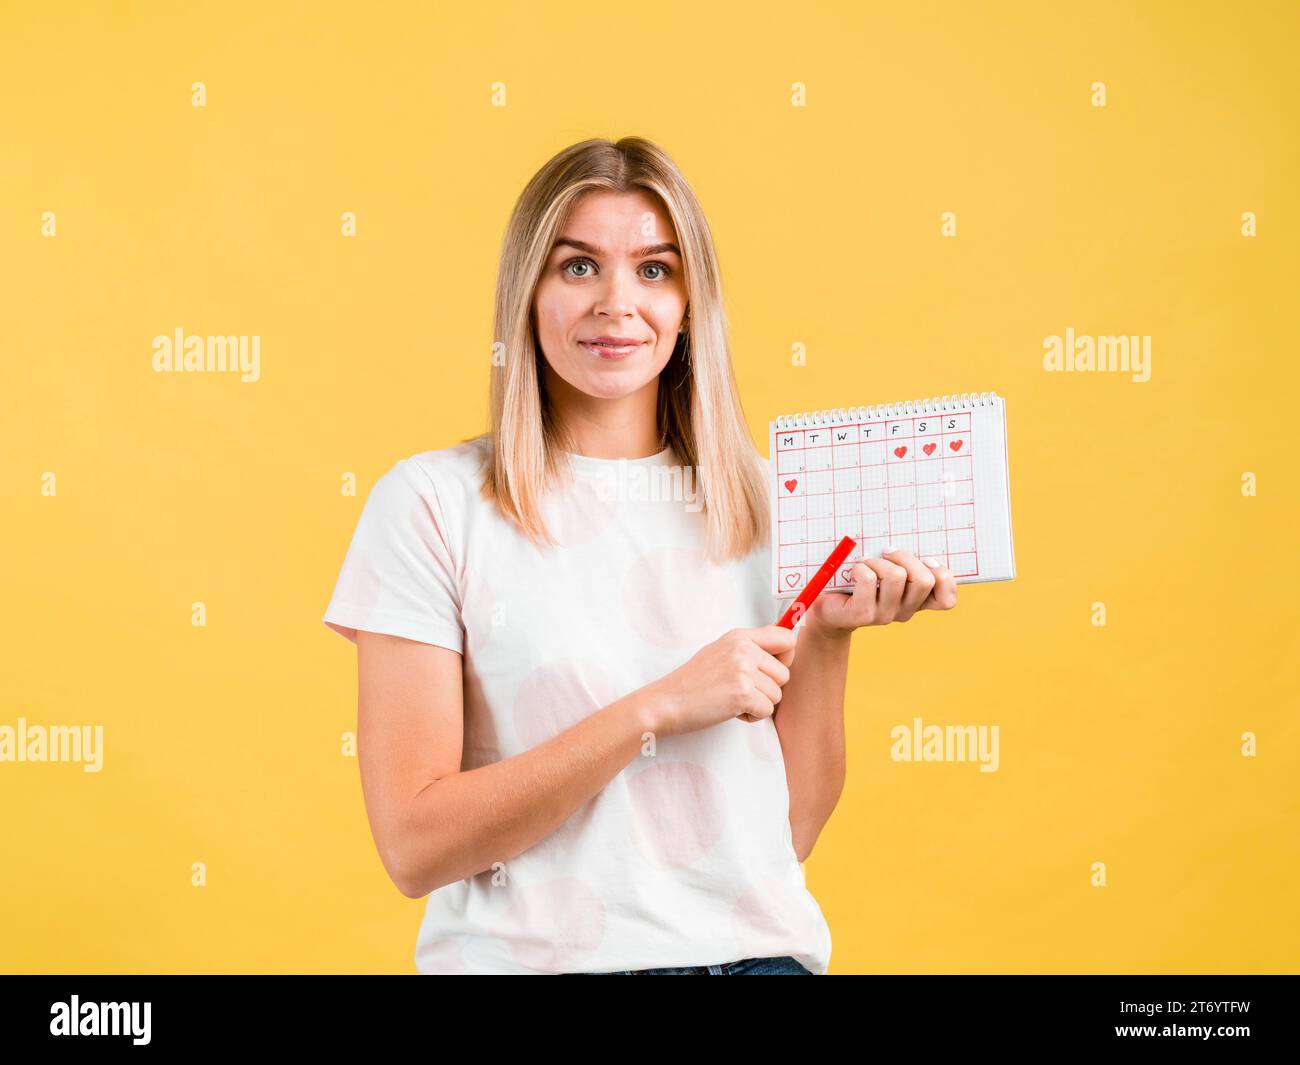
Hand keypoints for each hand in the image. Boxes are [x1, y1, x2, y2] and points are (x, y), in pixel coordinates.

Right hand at [643, 625, 797, 736]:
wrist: (665, 702)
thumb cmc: (691, 682)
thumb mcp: (720, 651)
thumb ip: (749, 648)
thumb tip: (783, 646)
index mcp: (740, 636)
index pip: (786, 637)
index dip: (785, 658)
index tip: (770, 670)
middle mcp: (743, 649)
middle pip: (784, 673)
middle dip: (768, 689)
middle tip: (741, 691)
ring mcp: (743, 670)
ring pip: (777, 695)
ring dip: (758, 704)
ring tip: (732, 701)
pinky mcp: (742, 693)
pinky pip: (767, 711)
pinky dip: (752, 717)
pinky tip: (731, 710)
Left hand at [801, 549, 956, 637]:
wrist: (827, 607)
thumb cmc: (859, 581)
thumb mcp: (886, 569)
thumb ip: (904, 561)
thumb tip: (914, 535)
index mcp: (916, 602)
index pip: (947, 600)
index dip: (943, 576)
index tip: (926, 560)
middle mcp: (904, 612)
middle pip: (925, 580)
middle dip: (906, 557)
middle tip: (887, 553)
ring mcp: (884, 615)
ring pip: (897, 577)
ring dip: (879, 561)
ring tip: (867, 563)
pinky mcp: (862, 613)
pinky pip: (869, 579)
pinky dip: (861, 567)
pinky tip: (854, 572)